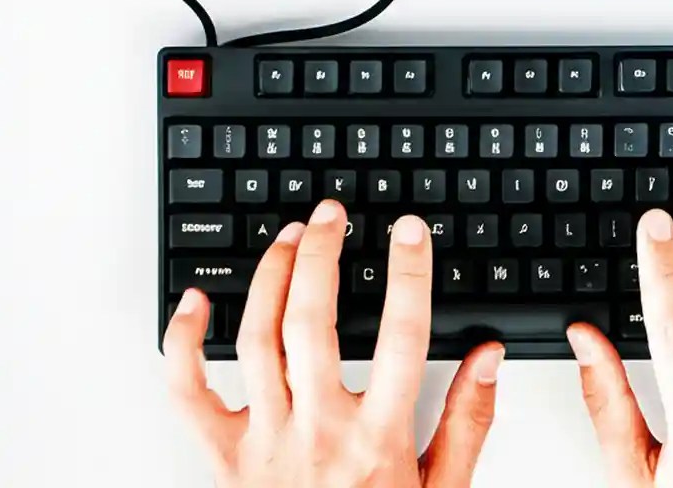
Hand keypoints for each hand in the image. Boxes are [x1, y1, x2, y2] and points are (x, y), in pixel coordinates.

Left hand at [164, 200, 504, 487]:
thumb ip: (467, 421)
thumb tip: (488, 358)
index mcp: (377, 440)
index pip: (400, 339)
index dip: (408, 276)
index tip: (410, 234)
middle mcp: (318, 432)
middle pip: (313, 322)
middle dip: (323, 256)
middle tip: (333, 216)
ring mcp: (266, 440)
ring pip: (258, 340)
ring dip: (271, 278)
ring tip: (290, 239)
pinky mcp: (223, 456)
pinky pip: (188, 392)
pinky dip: (184, 342)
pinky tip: (197, 300)